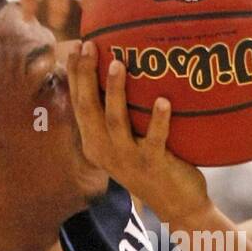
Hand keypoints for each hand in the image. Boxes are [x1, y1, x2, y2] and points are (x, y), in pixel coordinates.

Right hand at [65, 39, 210, 226]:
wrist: (176, 205)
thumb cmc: (152, 164)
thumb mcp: (126, 142)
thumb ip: (118, 115)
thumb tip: (120, 69)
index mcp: (94, 143)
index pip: (78, 104)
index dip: (75, 75)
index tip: (77, 45)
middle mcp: (105, 151)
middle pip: (88, 108)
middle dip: (86, 75)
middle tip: (89, 46)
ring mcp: (128, 159)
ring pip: (115, 121)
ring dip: (116, 92)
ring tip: (119, 64)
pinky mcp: (153, 165)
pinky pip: (155, 139)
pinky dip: (159, 120)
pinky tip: (164, 101)